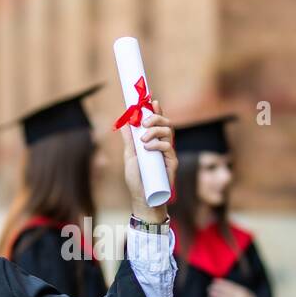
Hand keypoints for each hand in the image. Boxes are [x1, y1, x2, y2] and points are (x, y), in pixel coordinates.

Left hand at [119, 100, 174, 223]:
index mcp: (153, 141)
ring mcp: (168, 153)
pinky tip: (147, 148)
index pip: (157, 121)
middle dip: (155, 117)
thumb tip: (124, 123)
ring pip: (169, 131)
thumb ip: (129, 141)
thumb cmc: (137, 179)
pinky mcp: (172, 162)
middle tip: (143, 122)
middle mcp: (162, 144)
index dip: (156, 109)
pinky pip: (168, 147)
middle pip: (166, 122)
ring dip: (155, 130)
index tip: (151, 98)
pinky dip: (157, 144)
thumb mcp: (130, 157)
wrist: (143, 198)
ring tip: (143, 139)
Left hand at [207, 279, 258, 296]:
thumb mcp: (242, 289)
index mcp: (241, 292)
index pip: (227, 287)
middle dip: (215, 291)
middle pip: (224, 295)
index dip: (219, 285)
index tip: (213, 283)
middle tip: (209, 289)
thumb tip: (218, 281)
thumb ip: (230, 285)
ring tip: (210, 296)